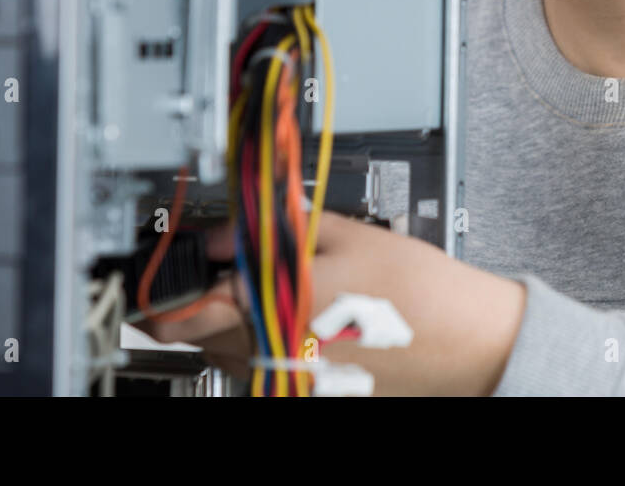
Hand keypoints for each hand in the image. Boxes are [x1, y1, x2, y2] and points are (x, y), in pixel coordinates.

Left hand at [134, 211, 527, 395]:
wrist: (470, 344)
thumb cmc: (417, 291)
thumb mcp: (342, 234)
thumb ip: (271, 229)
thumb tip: (223, 232)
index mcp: (271, 311)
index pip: (179, 312)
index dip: (158, 288)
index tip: (154, 272)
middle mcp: (273, 358)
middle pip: (199, 335)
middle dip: (200, 299)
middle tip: (219, 265)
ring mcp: (291, 383)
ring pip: (228, 354)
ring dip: (230, 321)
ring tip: (271, 288)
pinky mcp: (311, 395)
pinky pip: (264, 370)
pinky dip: (265, 343)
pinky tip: (300, 317)